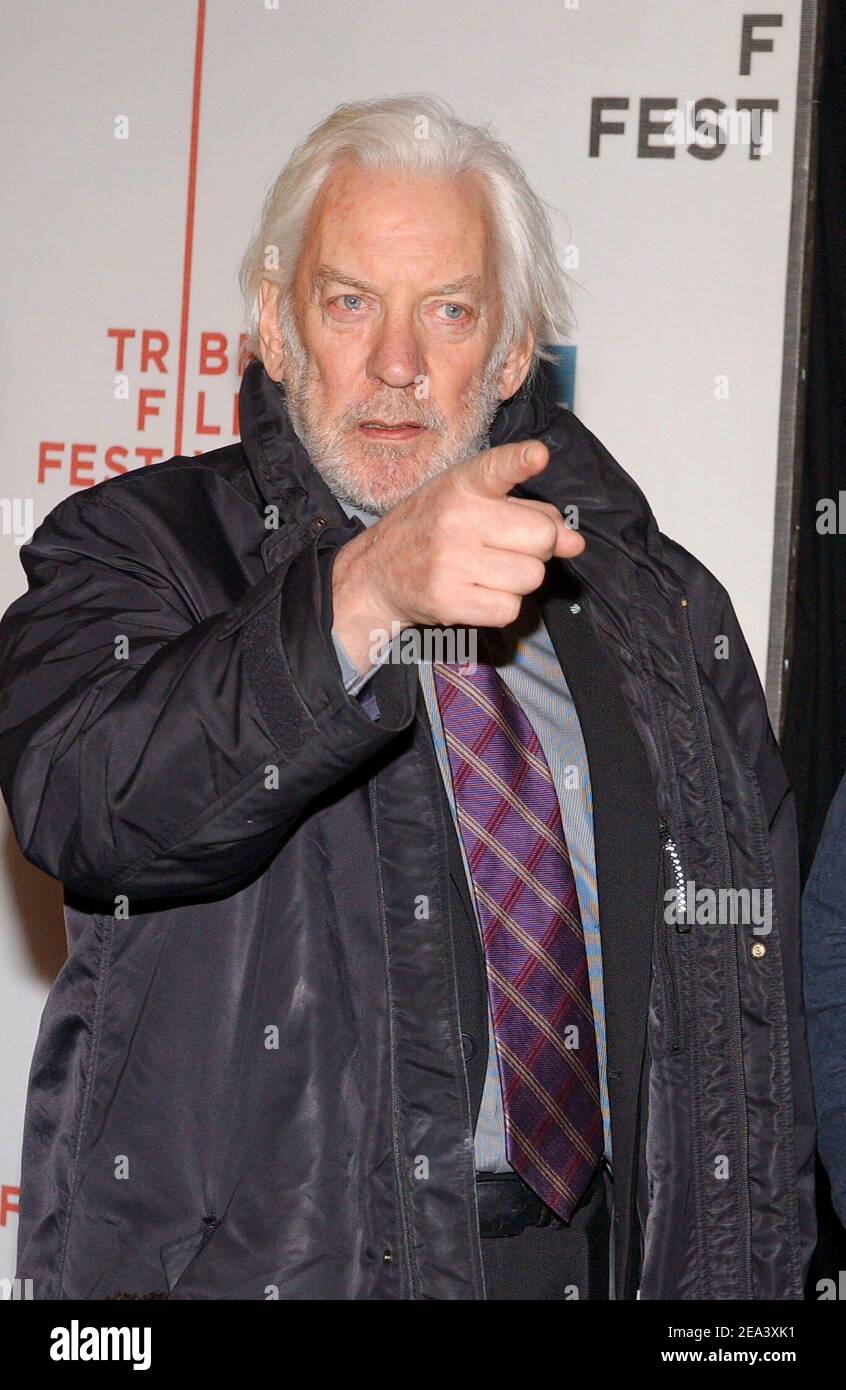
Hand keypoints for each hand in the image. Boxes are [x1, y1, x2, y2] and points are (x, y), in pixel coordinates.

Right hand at [331, 439, 585, 672]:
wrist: (377, 573)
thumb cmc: (435, 531)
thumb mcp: (473, 504)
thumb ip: (529, 512)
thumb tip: (574, 543)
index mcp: (463, 485)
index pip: (496, 468)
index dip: (521, 462)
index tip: (538, 456)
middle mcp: (455, 519)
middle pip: (542, 536)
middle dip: (538, 547)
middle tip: (509, 548)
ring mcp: (450, 561)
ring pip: (531, 577)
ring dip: (520, 579)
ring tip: (488, 571)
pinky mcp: (448, 601)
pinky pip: (510, 609)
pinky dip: (502, 606)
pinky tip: (478, 593)